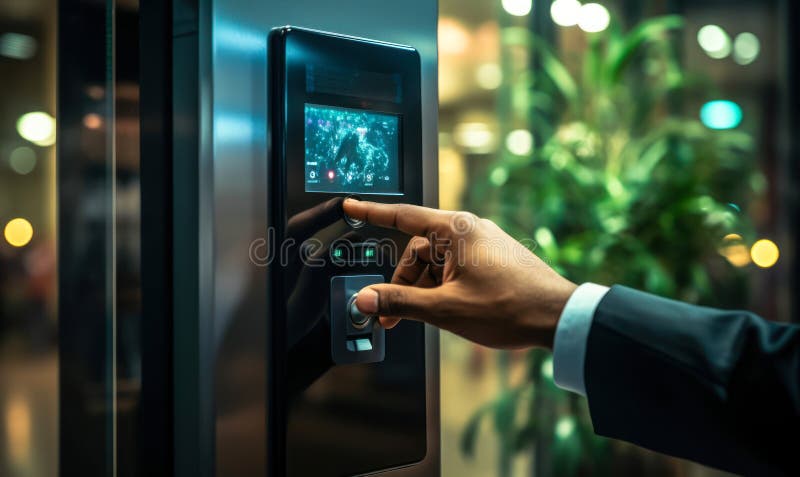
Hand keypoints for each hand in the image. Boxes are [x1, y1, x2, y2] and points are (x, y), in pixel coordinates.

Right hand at [343, 199, 576, 348]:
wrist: (559, 318)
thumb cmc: (509, 307)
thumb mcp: (446, 308)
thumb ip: (401, 302)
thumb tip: (365, 299)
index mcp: (456, 229)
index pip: (403, 217)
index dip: (372, 214)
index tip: (349, 206)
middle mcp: (468, 231)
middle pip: (418, 252)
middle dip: (403, 283)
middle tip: (391, 318)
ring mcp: (481, 245)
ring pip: (436, 265)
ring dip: (424, 291)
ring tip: (426, 320)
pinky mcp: (491, 260)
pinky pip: (455, 270)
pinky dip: (442, 289)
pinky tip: (446, 312)